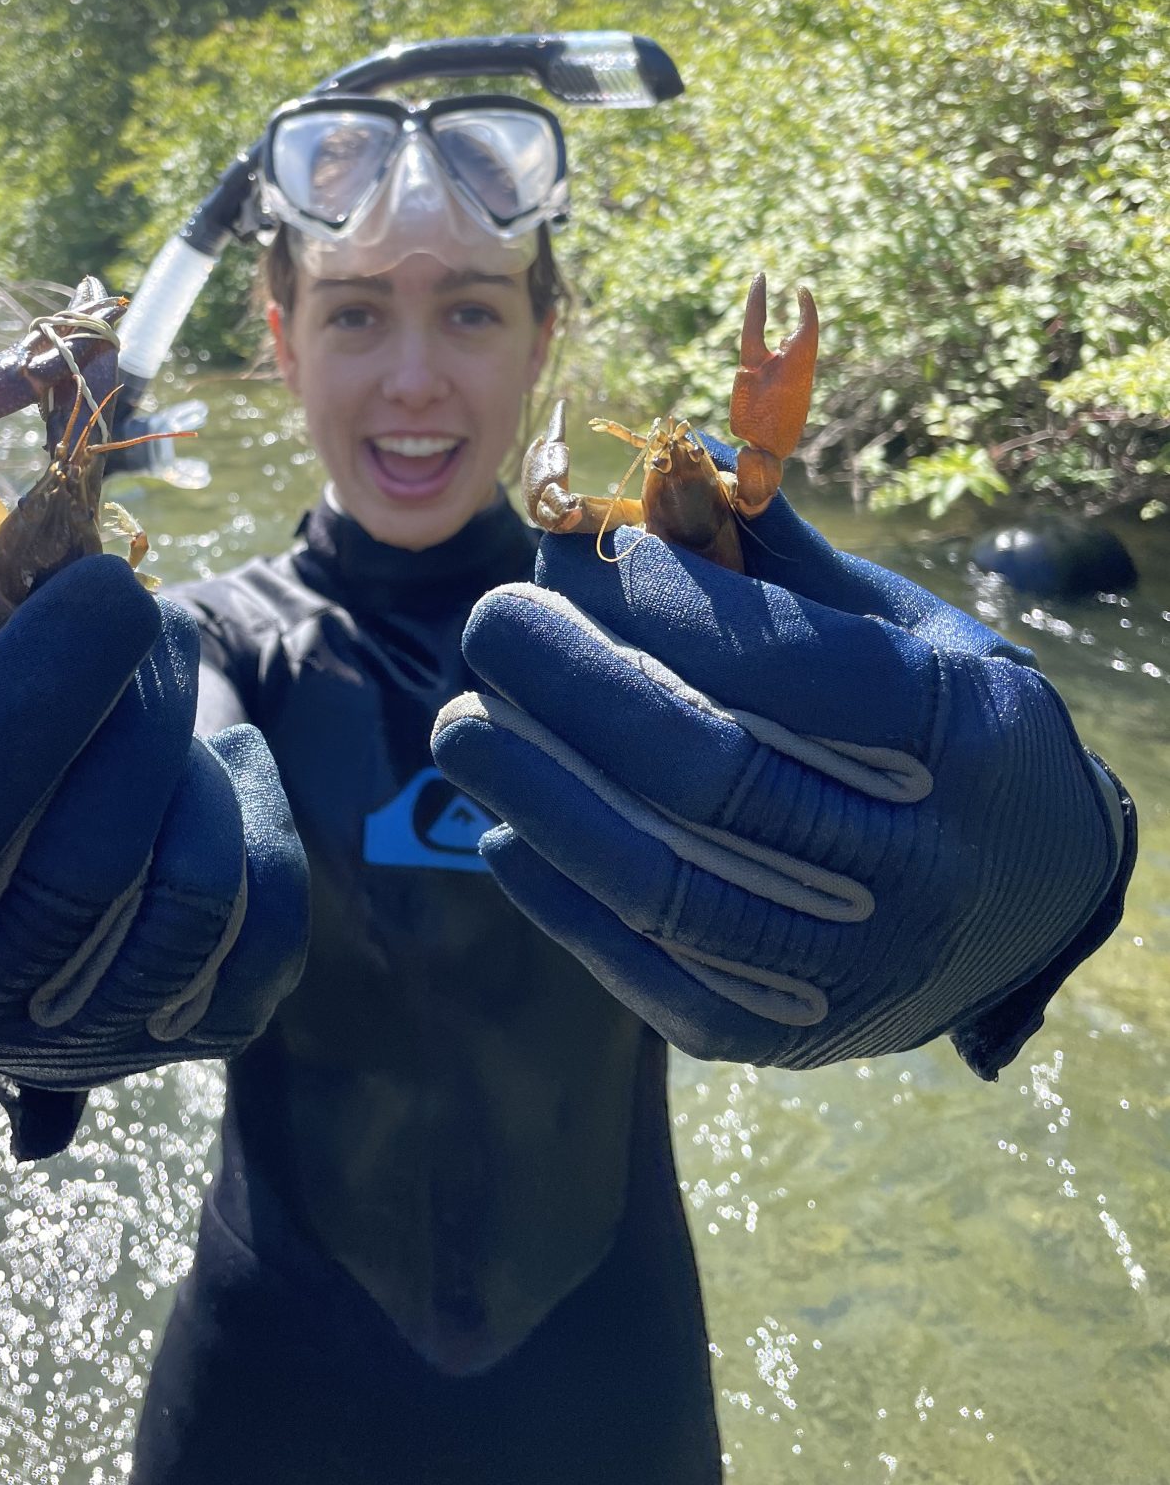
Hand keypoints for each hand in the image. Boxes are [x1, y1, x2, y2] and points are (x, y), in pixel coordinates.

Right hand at [0, 556, 307, 1125]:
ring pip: (191, 890)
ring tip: (166, 715)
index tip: (102, 587)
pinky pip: (272, 920)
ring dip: (193, 768)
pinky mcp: (204, 1032)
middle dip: (141, 712)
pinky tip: (216, 782)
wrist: (29, 877)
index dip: (27, 700)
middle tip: (153, 615)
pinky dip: (258, 817)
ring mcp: (90, 1039)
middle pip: (84, 865)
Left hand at [433, 480, 1130, 1072]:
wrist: (1038, 902)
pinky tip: (500, 832)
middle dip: (574, 686)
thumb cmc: (955, 731)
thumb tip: (669, 462)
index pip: (790, 669)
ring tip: (461, 722)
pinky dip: (559, 901)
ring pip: (662, 884)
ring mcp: (850, 967)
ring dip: (537, 795)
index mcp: (957, 737)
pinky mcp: (784, 1037)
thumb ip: (790, 565)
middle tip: (490, 620)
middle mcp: (916, 864)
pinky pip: (649, 973)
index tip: (587, 553)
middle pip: (709, 773)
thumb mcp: (915, 629)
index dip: (668, 608)